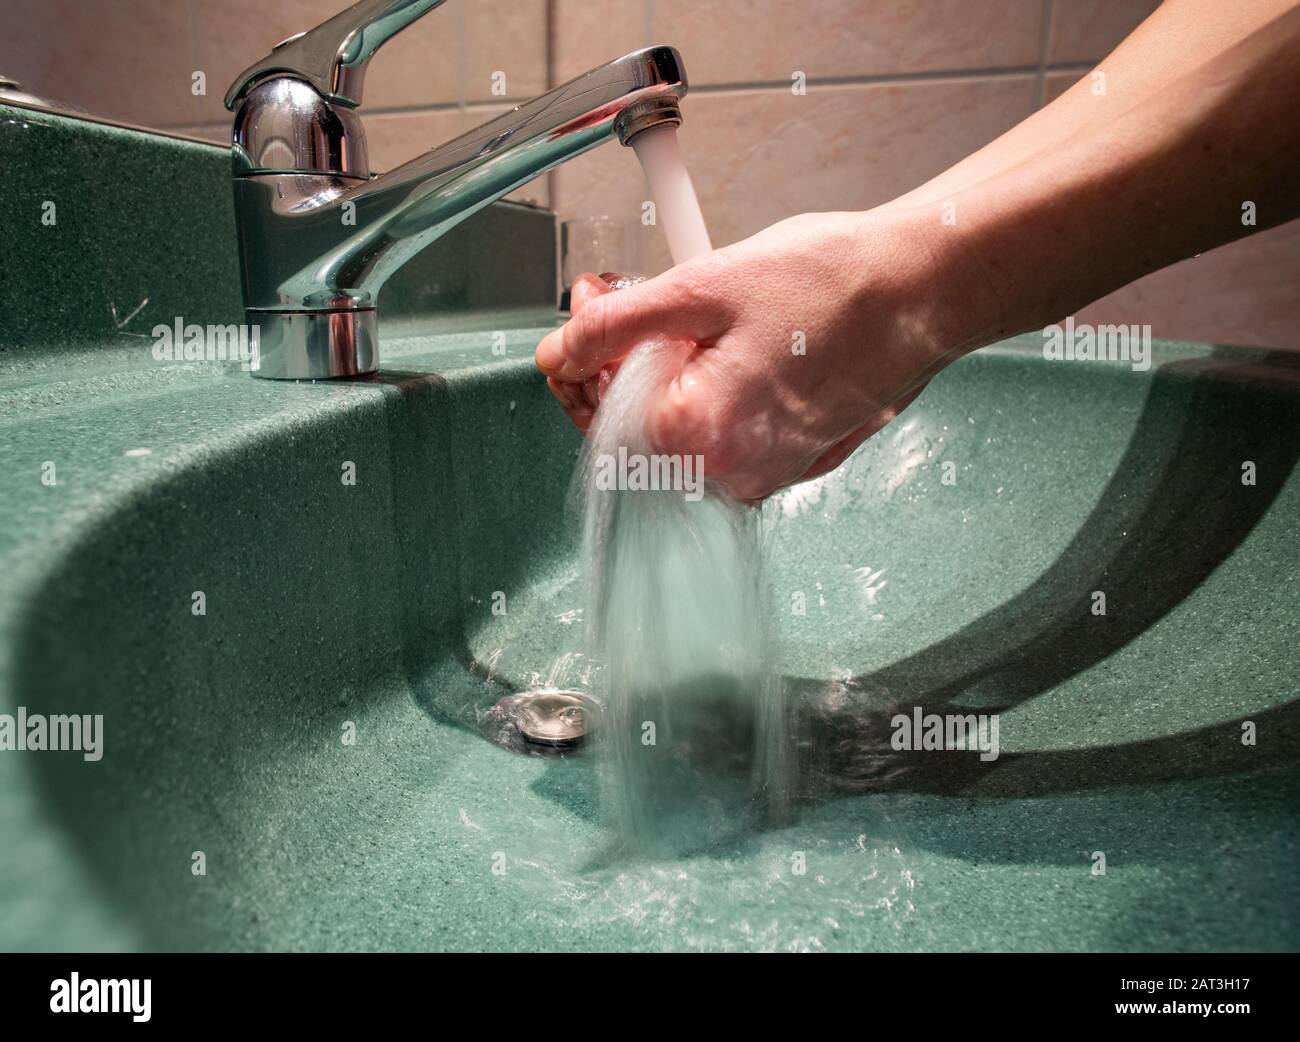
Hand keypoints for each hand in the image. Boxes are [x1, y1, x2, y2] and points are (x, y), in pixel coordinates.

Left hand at [536, 210, 985, 500]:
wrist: (926, 289)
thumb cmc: (833, 283)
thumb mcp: (702, 287)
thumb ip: (616, 325)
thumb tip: (562, 349)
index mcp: (699, 436)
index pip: (597, 415)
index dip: (580, 356)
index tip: (587, 306)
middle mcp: (731, 473)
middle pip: (636, 429)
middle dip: (618, 364)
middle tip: (622, 299)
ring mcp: (766, 472)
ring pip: (682, 431)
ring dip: (665, 375)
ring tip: (685, 315)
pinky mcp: (794, 458)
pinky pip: (727, 431)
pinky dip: (712, 389)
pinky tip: (728, 341)